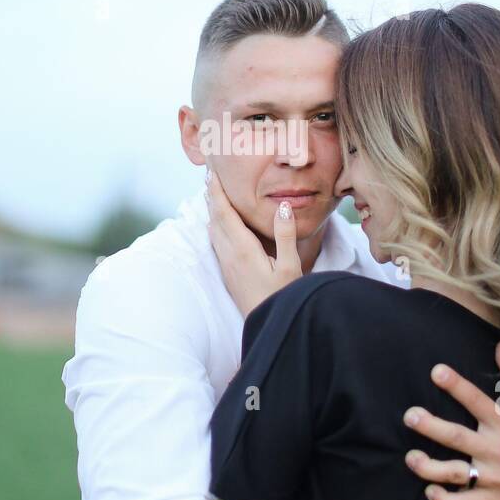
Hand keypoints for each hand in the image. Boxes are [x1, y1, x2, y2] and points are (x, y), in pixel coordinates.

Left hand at [205, 169, 302, 315]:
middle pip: (215, 218)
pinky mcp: (228, 273)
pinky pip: (216, 242)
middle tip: (209, 175)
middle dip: (212, 196)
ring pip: (213, 230)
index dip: (217, 192)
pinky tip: (218, 225)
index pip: (225, 213)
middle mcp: (230, 255)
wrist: (268, 326)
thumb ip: (285, 235)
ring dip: (212, 210)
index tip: (211, 173)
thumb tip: (283, 206)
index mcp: (243, 249)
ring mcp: (227, 265)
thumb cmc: (283, 297)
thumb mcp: (291, 266)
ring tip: (213, 194)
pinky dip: (215, 225)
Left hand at [402, 342, 499, 499]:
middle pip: (459, 438)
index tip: (437, 371)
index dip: (458, 386)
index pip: (479, 401)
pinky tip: (429, 491)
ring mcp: (496, 478)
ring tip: (410, 458)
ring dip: (430, 467)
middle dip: (432, 427)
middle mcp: (499, 450)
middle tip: (409, 416)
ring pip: (457, 473)